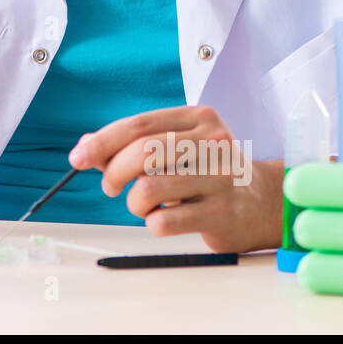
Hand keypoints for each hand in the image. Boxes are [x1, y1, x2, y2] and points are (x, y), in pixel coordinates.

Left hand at [67, 105, 282, 252]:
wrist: (264, 202)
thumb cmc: (208, 171)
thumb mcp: (178, 146)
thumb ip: (133, 143)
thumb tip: (84, 149)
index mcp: (199, 119)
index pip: (140, 125)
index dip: (103, 142)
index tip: (78, 157)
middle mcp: (214, 143)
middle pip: (143, 153)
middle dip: (113, 173)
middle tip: (110, 187)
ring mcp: (221, 179)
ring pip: (149, 189)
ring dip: (134, 203)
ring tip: (143, 205)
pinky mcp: (223, 214)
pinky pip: (164, 222)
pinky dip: (153, 224)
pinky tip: (166, 218)